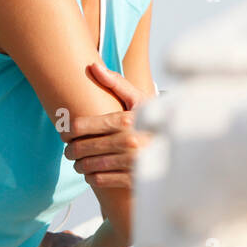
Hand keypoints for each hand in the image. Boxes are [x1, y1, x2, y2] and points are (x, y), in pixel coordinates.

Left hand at [61, 63, 153, 189]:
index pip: (80, 126)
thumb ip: (116, 83)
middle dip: (71, 150)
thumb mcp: (140, 99)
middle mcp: (129, 140)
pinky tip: (92, 173)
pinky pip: (101, 179)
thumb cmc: (155, 120)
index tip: (65, 133)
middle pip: (81, 147)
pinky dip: (92, 177)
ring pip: (89, 165)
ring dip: (79, 165)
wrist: (181, 146)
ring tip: (78, 162)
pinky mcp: (134, 179)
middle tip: (69, 150)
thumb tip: (92, 67)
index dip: (67, 130)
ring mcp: (132, 162)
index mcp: (127, 119)